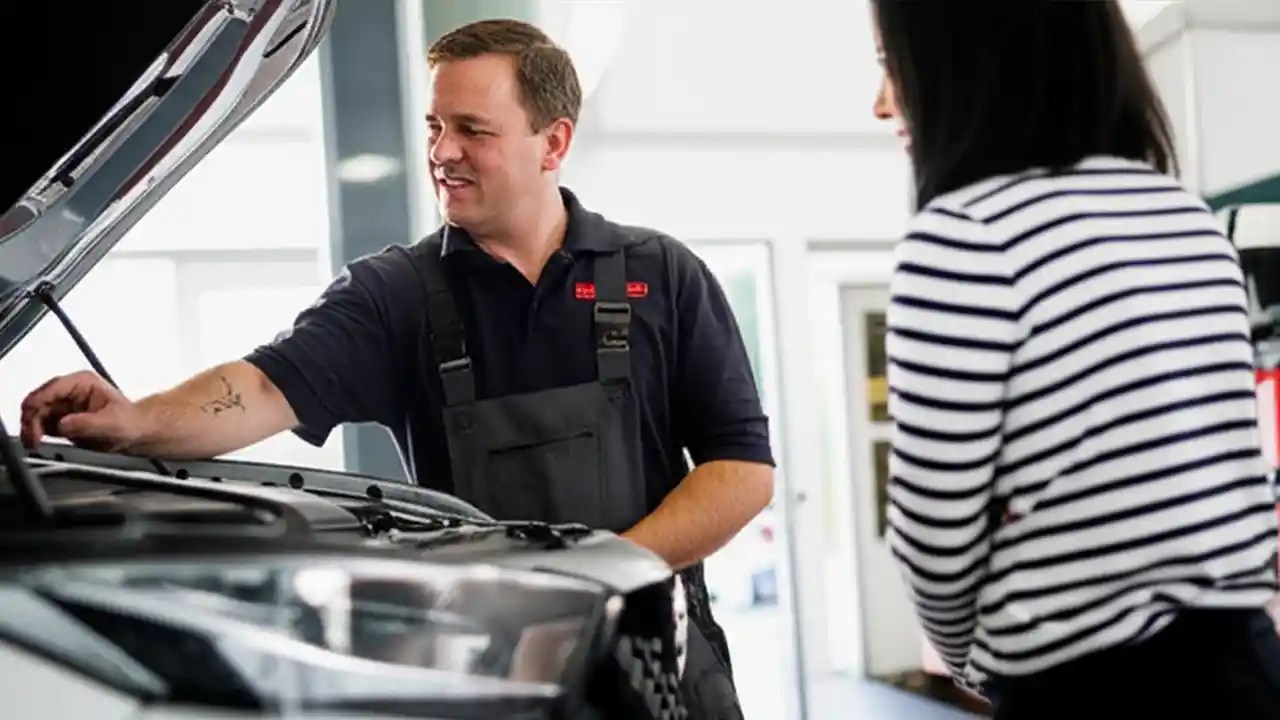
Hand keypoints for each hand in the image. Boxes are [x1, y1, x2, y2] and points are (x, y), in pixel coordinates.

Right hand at [19, 370, 145, 451]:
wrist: (136, 434)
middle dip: (31, 420)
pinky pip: (40, 424)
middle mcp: (70, 390)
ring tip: (34, 443)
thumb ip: (85, 423)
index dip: (37, 407)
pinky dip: (36, 433)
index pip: (50, 390)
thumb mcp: (111, 423)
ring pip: (35, 412)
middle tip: (32, 439)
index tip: (34, 426)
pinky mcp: (61, 419)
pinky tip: (38, 442)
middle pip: (37, 400)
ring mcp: (64, 404)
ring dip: (31, 428)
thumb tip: (62, 424)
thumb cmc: (131, 422)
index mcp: (82, 382)